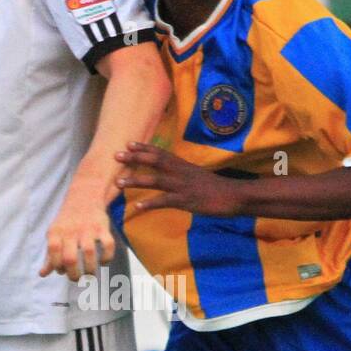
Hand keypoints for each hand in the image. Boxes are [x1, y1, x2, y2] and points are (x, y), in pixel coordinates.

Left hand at [40, 189, 114, 280]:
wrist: (84, 197)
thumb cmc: (67, 222)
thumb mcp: (54, 235)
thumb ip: (50, 255)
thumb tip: (43, 274)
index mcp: (56, 233)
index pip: (53, 254)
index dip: (57, 267)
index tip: (63, 271)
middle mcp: (71, 231)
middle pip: (70, 258)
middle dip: (74, 275)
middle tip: (77, 279)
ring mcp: (88, 229)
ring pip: (89, 253)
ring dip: (90, 269)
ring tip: (90, 275)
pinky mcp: (103, 227)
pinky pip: (108, 244)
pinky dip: (107, 257)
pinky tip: (103, 262)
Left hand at [116, 143, 241, 216]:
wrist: (234, 196)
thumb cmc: (217, 188)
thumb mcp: (198, 177)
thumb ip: (183, 174)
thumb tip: (172, 176)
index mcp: (184, 166)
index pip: (161, 153)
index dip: (144, 148)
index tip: (129, 143)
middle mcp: (181, 172)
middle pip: (155, 161)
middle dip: (135, 158)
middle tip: (116, 155)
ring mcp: (183, 186)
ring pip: (156, 180)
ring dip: (136, 180)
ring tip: (119, 182)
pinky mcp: (187, 200)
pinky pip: (165, 201)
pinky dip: (150, 203)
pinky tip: (137, 207)